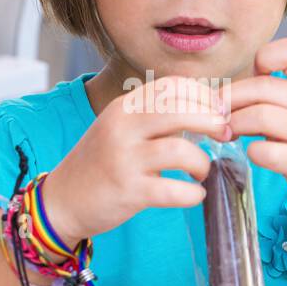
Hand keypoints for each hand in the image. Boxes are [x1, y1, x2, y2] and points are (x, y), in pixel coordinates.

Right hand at [39, 74, 228, 242]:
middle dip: (212, 121)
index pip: (173, 86)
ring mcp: (124, 160)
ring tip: (201, 171)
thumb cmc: (101, 162)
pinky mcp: (128, 192)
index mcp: (124, 107)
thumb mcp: (121, 127)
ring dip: (202, 162)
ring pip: (181, 152)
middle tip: (224, 135)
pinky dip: (193, 194)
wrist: (62, 200)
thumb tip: (205, 109)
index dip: (204, 95)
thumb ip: (155, 116)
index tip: (218, 111)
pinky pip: (174, 190)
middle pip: (181, 111)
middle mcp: (123, 127)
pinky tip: (194, 194)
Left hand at [221, 37, 286, 220]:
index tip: (255, 77)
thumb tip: (226, 89)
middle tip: (218, 110)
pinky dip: (251, 151)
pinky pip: (264, 151)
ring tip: (229, 131)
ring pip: (260, 116)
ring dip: (235, 123)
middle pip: (263, 87)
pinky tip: (254, 152)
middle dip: (230, 97)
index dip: (264, 58)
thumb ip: (278, 90)